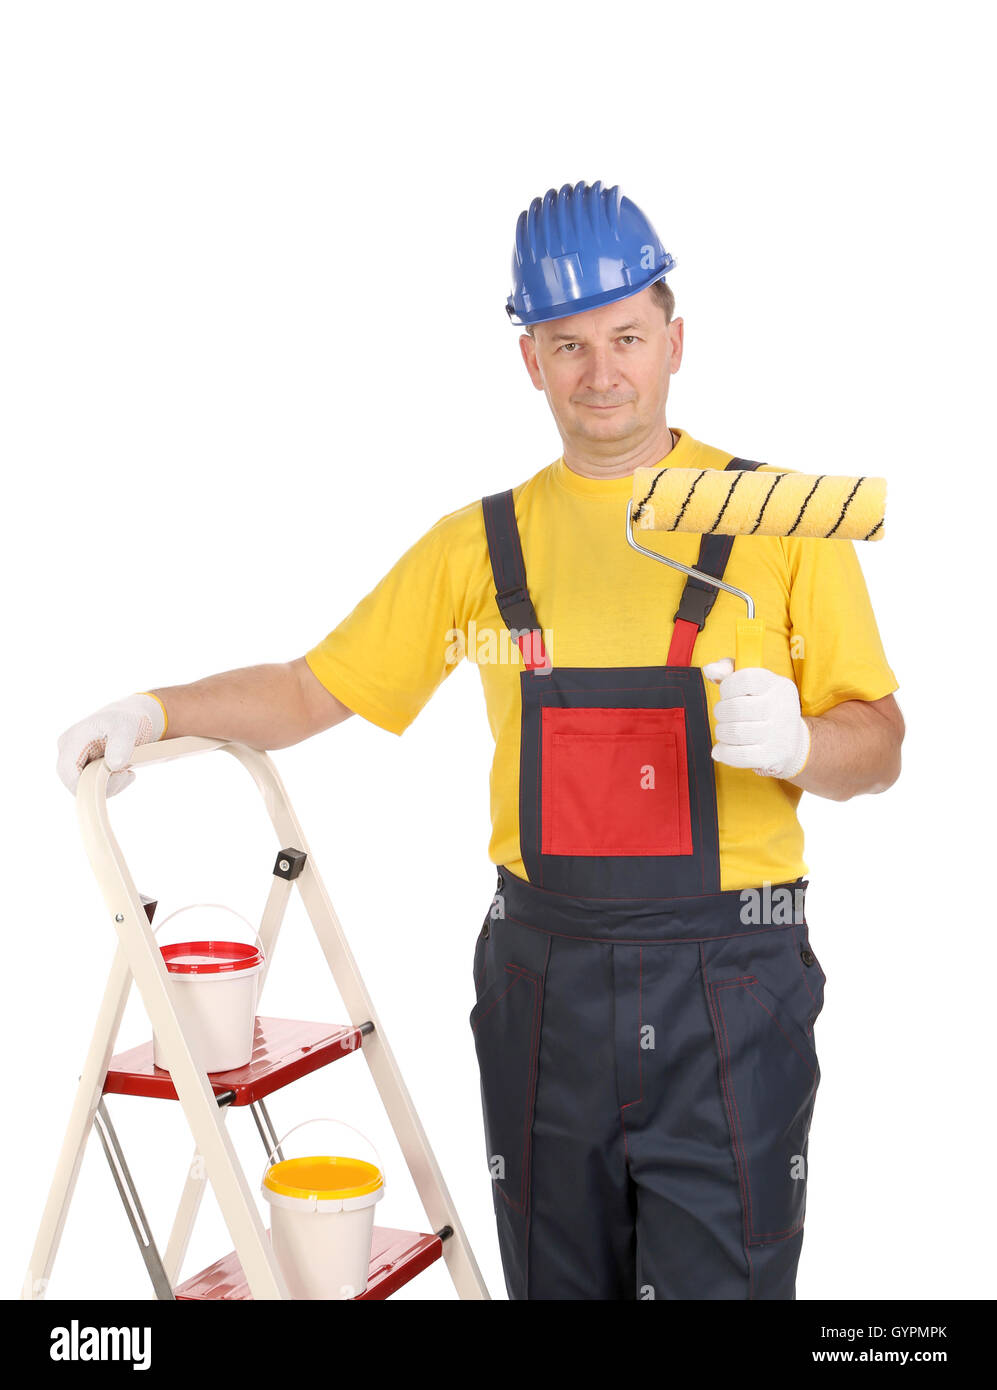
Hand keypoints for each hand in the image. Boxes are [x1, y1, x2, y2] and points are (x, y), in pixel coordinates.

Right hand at [56, 692, 165, 796]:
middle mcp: (67, 749)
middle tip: (127, 773)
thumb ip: (121, 744)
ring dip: (108, 785)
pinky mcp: (80, 766)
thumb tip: (113, 765)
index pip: (70, 775)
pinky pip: (91, 785)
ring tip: (127, 771)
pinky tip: (122, 772)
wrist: (127, 718)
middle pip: (75, 784)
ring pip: (84, 787)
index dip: (92, 785)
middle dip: (104, 785)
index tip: (120, 775)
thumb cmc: (125, 720)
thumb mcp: (127, 726)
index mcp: (73, 739)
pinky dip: (108, 784)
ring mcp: (72, 758)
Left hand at [702, 659, 810, 778]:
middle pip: (735, 708)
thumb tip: (709, 670)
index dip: (727, 687)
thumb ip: (730, 670)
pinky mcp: (773, 756)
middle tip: (725, 715)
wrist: (792, 742)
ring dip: (722, 732)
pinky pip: (738, 755)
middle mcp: (782, 707)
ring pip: (734, 732)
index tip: (728, 694)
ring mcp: (779, 734)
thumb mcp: (754, 683)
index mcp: (778, 685)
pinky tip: (721, 750)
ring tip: (726, 731)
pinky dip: (724, 753)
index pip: (745, 678)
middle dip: (721, 712)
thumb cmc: (765, 706)